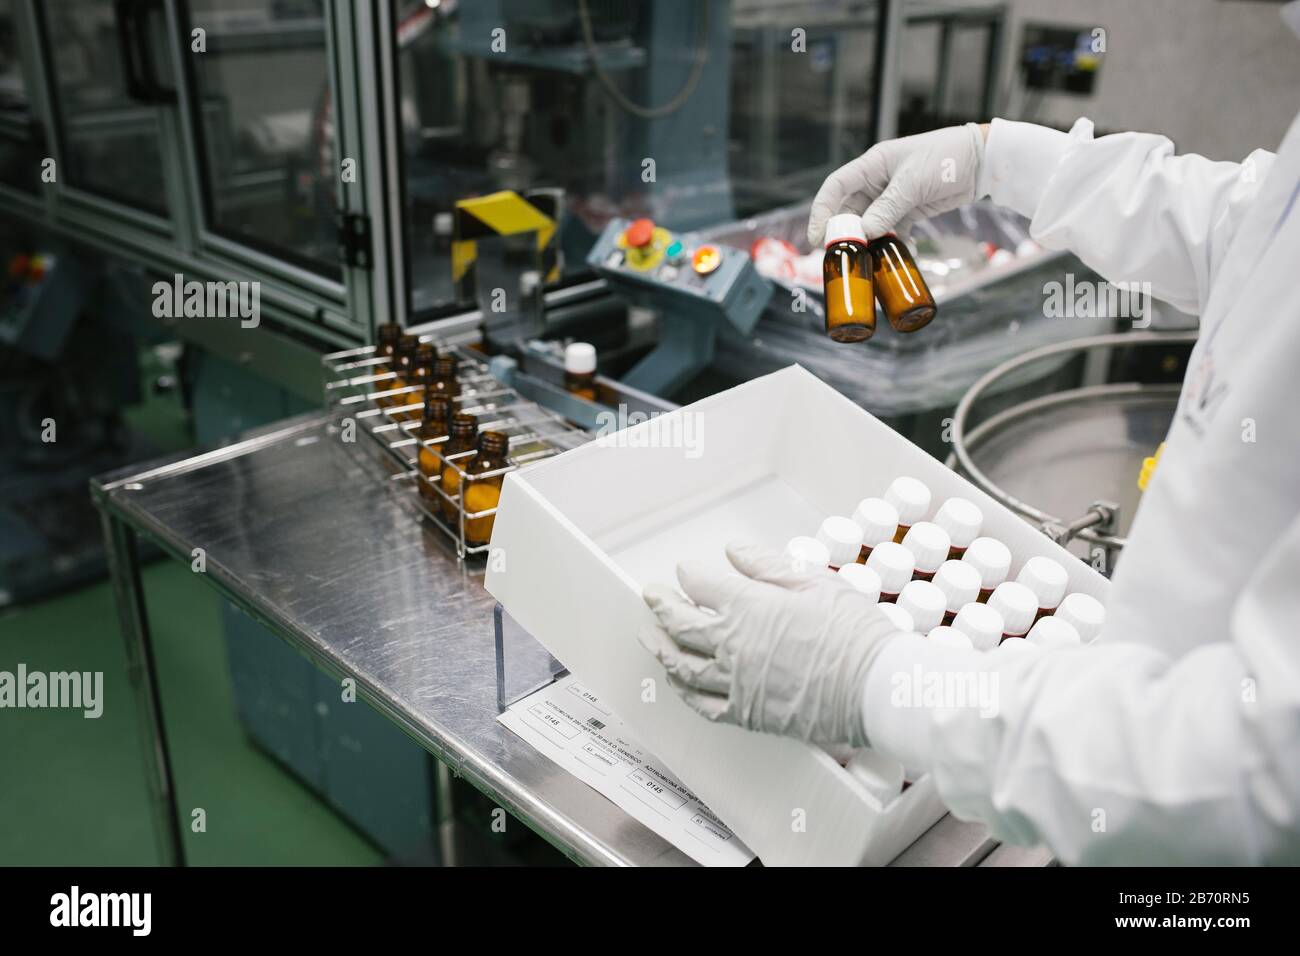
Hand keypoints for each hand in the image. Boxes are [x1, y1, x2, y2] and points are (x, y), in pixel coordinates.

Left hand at [638, 541, 902, 747]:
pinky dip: (683, 690)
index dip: (688, 575)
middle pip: (680, 623)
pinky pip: (702, 704)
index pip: (700, 585)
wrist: (876, 688)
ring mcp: (736, 682)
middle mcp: (733, 645)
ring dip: (661, 647)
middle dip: (661, 606)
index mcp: (747, 607)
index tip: (684, 571)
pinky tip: (676, 682)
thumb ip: (767, 565)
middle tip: (650, 596)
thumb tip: (735, 551)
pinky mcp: (747, 714)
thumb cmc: (854, 635)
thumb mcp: (815, 582)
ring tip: (650, 637)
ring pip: (682, 664)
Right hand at [807, 123, 986, 245]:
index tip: (817, 237)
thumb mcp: (913, 182)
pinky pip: (892, 232)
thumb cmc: (946, 158)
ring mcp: (893, 198)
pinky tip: (894, 257)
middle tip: (839, 255)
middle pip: (849, 210)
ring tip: (865, 261)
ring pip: (870, 224)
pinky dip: (891, 245)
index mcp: (872, 165)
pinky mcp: (909, 211)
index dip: (822, 211)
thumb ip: (888, 207)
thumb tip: (866, 233)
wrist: (981, 161)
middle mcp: (877, 182)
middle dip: (843, 233)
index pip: (836, 187)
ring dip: (867, 242)